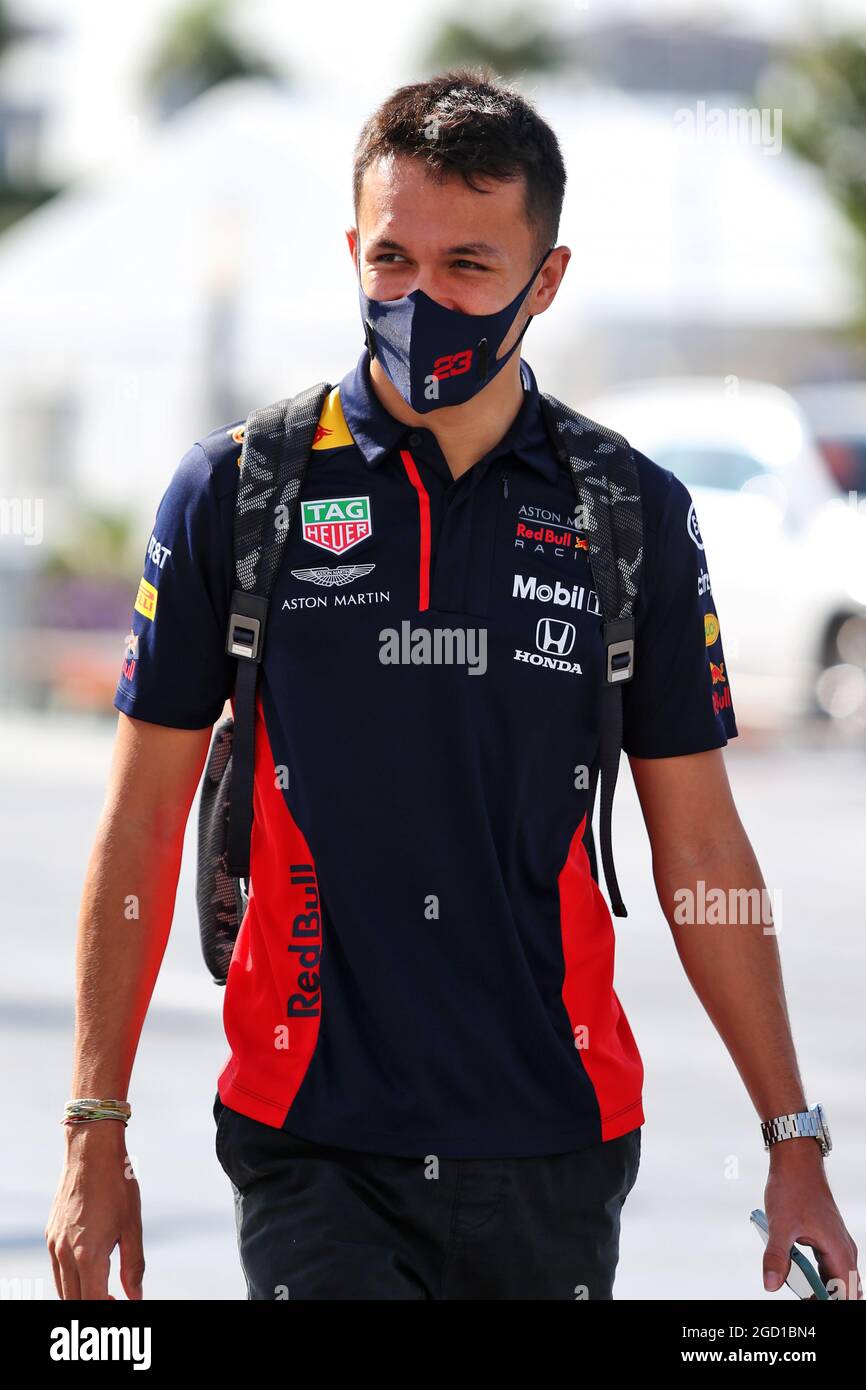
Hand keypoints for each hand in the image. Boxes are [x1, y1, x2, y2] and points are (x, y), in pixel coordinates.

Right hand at [45, 1121, 143, 1299]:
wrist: (90, 1151)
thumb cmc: (117, 1186)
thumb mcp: (132, 1225)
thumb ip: (133, 1266)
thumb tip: (136, 1296)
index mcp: (87, 1254)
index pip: (94, 1300)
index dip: (110, 1309)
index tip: (124, 1305)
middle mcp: (64, 1252)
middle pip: (74, 1299)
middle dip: (94, 1305)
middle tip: (116, 1301)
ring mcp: (53, 1243)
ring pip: (62, 1287)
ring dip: (80, 1295)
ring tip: (105, 1292)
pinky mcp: (50, 1233)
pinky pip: (57, 1268)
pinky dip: (70, 1279)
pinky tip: (89, 1271)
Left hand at [763, 1138, 860, 1298]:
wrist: (796, 1161)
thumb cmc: (792, 1188)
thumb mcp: (780, 1224)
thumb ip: (776, 1256)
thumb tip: (770, 1284)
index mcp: (838, 1251)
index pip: (846, 1294)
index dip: (832, 1304)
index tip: (810, 1303)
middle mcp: (843, 1249)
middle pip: (845, 1289)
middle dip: (828, 1299)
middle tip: (805, 1299)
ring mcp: (836, 1243)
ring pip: (837, 1278)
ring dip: (823, 1290)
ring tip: (803, 1295)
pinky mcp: (827, 1238)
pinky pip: (828, 1265)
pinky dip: (818, 1277)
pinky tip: (801, 1280)